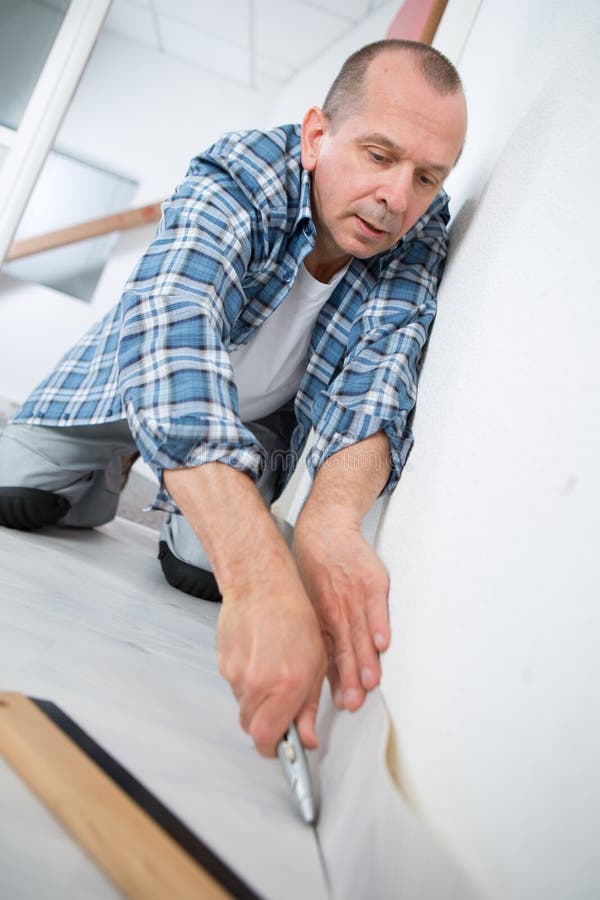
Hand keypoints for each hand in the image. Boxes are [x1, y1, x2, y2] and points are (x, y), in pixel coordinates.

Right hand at [217, 563, 326, 756]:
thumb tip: (306, 738)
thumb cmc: (293, 616)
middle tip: (282, 705)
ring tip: (273, 669)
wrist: (262, 586)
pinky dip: (247, 681)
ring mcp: (237, 675)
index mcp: (287, 686)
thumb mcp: (317, 664)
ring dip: (258, 701)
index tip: (283, 748)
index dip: (276, 749)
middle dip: (268, 724)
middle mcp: (258, 684)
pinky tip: (260, 658)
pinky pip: (235, 687)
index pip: (268, 740)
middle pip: (252, 728)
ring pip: (244, 707)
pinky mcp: (223, 665)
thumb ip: (309, 708)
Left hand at [294, 522, 389, 711]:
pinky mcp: (372, 582)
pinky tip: (382, 643)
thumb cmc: (317, 571)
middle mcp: (337, 611)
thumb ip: (321, 638)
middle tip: (355, 700)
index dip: (338, 680)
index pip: (331, 656)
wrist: (325, 530)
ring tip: (370, 681)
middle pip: (346, 650)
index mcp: (323, 620)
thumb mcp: (310, 605)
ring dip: (366, 659)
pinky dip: (379, 626)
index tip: (343, 701)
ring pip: (360, 633)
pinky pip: (376, 607)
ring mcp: (354, 597)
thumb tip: (322, 673)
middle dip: (352, 678)